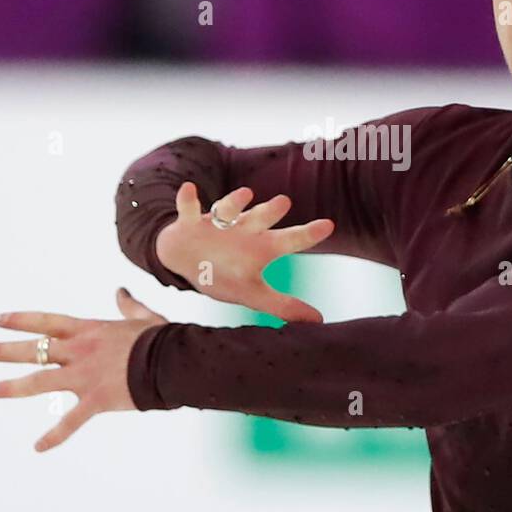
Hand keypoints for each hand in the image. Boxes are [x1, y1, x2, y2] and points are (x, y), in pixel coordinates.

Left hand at [0, 287, 168, 451]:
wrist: (173, 361)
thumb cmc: (161, 338)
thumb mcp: (142, 317)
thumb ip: (127, 305)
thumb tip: (120, 292)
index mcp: (88, 330)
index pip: (46, 322)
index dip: (20, 320)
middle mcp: (78, 351)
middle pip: (32, 349)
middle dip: (0, 350)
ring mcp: (84, 376)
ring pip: (37, 382)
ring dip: (8, 387)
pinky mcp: (95, 400)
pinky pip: (70, 421)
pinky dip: (54, 436)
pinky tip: (37, 448)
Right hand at [155, 181, 334, 322]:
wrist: (182, 259)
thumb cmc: (224, 274)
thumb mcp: (252, 294)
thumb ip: (283, 306)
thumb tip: (319, 322)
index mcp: (260, 248)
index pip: (289, 239)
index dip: (308, 234)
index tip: (329, 225)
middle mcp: (242, 231)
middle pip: (260, 218)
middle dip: (271, 211)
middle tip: (285, 203)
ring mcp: (215, 225)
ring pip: (227, 209)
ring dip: (234, 202)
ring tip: (245, 194)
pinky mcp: (189, 223)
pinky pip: (188, 208)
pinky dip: (187, 200)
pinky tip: (188, 190)